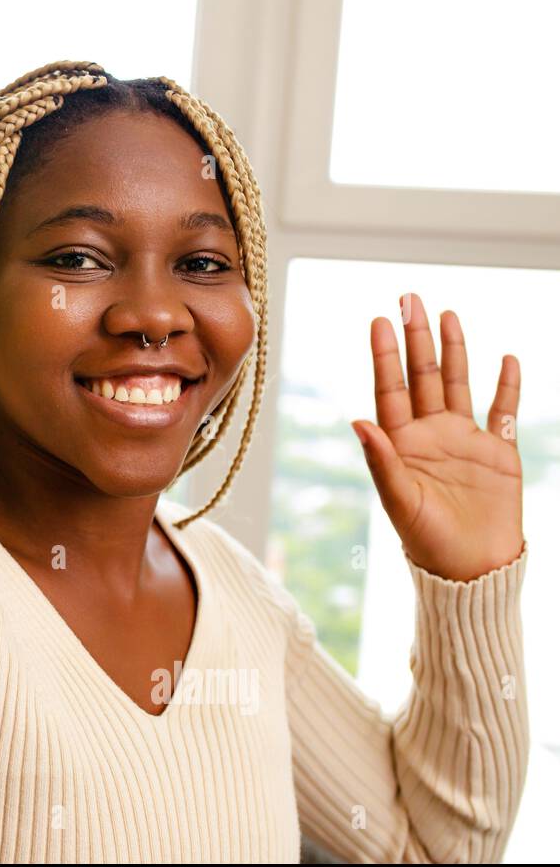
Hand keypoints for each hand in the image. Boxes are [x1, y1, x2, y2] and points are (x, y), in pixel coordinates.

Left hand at [351, 292, 523, 581]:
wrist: (473, 568)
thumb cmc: (427, 541)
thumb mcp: (400, 501)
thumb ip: (382, 461)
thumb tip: (358, 421)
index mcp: (401, 443)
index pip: (389, 389)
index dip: (385, 355)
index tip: (379, 320)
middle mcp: (430, 434)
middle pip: (422, 376)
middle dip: (416, 338)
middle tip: (410, 298)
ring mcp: (464, 440)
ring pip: (458, 383)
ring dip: (453, 350)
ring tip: (448, 314)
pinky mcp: (498, 452)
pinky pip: (503, 411)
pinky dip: (507, 386)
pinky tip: (507, 359)